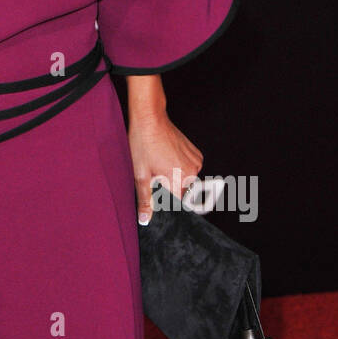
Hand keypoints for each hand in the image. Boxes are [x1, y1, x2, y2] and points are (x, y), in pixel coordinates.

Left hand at [128, 110, 202, 224]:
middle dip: (168, 188)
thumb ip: (145, 200)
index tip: (159, 194)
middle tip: (155, 174)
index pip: (178, 203)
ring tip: (159, 163)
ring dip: (174, 177)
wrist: (150, 119)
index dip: (166, 201)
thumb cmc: (142, 144)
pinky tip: (167, 157)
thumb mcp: (140, 174)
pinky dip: (179, 167)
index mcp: (179, 180)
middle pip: (181, 191)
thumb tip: (145, 219)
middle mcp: (192, 172)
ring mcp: (196, 162)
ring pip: (186, 180)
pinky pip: (190, 168)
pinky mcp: (196, 154)